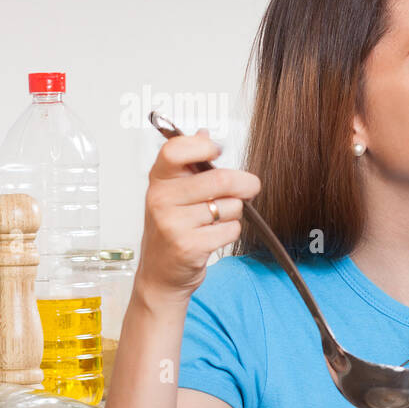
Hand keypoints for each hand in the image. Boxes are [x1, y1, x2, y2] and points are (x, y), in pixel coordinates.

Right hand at [135, 129, 260, 306]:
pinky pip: (231, 229)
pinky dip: (231, 232)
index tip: (217, 151)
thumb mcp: (173, 193)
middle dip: (245, 184)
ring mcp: (173, 223)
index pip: (176, 149)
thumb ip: (188, 164)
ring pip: (231, 206)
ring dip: (235, 213)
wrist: (160, 274)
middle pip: (220, 179)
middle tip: (250, 187)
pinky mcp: (188, 245)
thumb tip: (204, 133)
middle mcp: (161, 199)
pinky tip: (213, 237)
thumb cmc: (171, 230)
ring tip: (216, 220)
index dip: (203, 146)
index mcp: (159, 179)